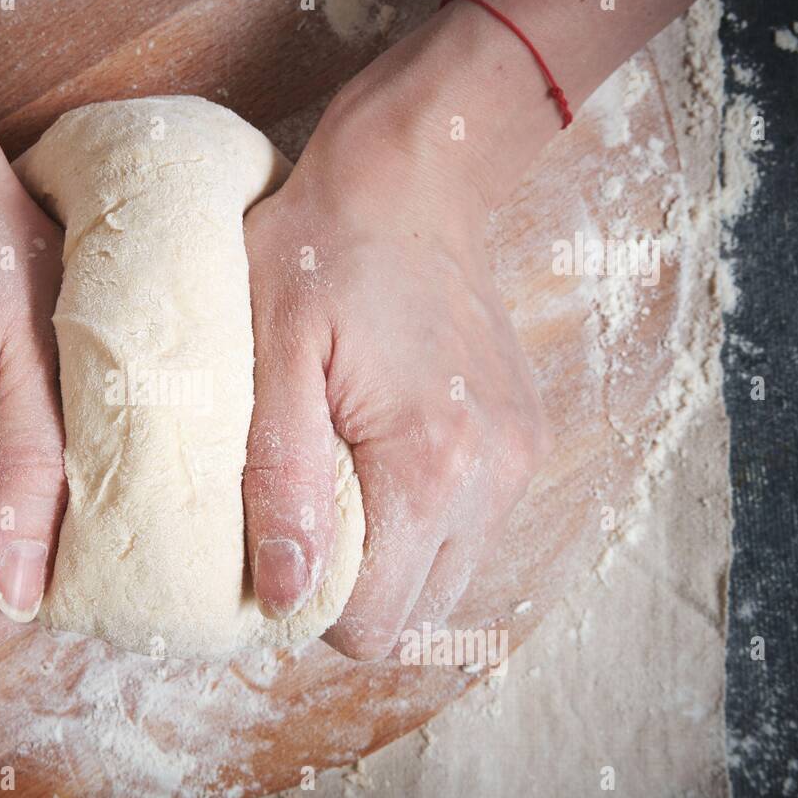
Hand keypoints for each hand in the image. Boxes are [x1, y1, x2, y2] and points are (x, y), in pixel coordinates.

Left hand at [242, 98, 550, 659]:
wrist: (411, 176)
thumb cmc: (322, 252)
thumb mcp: (272, 356)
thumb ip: (280, 480)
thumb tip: (286, 596)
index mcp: (430, 465)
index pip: (376, 622)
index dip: (312, 603)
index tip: (277, 545)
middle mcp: (495, 476)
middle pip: (418, 612)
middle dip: (354, 586)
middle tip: (304, 509)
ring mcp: (520, 459)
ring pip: (447, 574)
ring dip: (390, 553)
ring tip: (341, 472)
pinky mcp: (526, 439)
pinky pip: (470, 526)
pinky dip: (421, 516)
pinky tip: (381, 450)